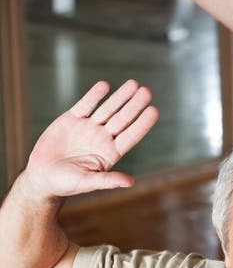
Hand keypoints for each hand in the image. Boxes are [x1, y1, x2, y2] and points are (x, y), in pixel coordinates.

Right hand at [25, 80, 158, 199]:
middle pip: (122, 119)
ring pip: (107, 109)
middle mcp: (102, 139)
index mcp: (109, 154)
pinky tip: (105, 86)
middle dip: (134, 105)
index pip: (130, 136)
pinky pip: (85, 105)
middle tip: (147, 92)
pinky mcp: (71, 119)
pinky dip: (94, 95)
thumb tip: (130, 182)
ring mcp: (88, 127)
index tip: (154, 111)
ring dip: (120, 97)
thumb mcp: (88, 182)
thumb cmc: (67, 184)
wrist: (43, 176)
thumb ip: (107, 180)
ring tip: (134, 84)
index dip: (142, 124)